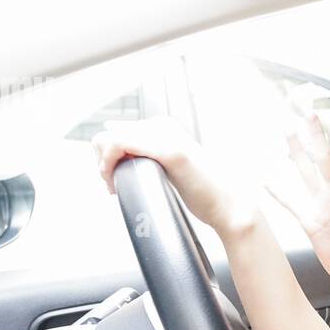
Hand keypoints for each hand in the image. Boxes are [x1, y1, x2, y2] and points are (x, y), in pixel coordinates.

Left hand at [92, 118, 251, 230]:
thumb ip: (149, 156)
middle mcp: (162, 126)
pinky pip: (120, 144)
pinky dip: (109, 164)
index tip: (114, 181)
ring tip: (113, 186)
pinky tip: (114, 180)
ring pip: (109, 138)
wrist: (227, 203)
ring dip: (103, 164)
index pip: (117, 132)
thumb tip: (121, 148)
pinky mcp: (169, 150)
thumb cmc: (201, 191)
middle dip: (102, 162)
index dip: (108, 158)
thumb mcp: (169, 168)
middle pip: (109, 134)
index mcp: (163, 128)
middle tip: (112, 185)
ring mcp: (166, 136)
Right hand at [265, 110, 329, 285]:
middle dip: (318, 136)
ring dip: (297, 153)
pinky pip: (291, 202)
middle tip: (310, 113)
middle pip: (325, 158)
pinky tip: (267, 179)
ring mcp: (321, 204)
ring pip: (306, 172)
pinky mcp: (309, 220)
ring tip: (288, 133)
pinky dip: (278, 192)